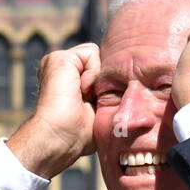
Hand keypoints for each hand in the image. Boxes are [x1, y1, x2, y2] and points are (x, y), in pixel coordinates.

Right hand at [6, 42, 99, 178]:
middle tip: (90, 103)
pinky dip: (92, 72)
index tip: (96, 106)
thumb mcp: (98, 110)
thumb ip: (106, 93)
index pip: (100, 71)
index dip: (106, 86)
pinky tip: (81, 90)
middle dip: (103, 82)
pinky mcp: (58, 58)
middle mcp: (62, 70)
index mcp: (68, 82)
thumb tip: (131, 85)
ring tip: (84, 97)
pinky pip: (91, 52)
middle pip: (100, 62)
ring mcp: (59, 62)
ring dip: (97, 80)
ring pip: (97, 56)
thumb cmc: (78, 134)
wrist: (59, 138)